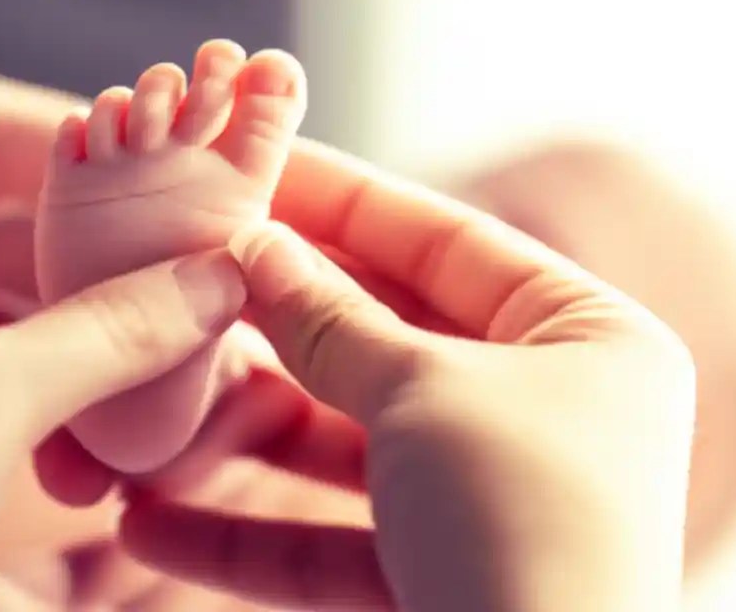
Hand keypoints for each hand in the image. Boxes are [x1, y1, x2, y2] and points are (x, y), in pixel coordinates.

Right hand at [120, 149, 695, 611]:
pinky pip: (328, 540)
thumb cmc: (521, 529)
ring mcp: (486, 500)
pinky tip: (147, 518)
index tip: (255, 165)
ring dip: (245, 428)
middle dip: (280, 311)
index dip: (344, 198)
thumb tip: (253, 246)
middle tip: (186, 258)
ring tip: (151, 389)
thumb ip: (329, 318)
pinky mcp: (434, 578)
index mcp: (588, 342)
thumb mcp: (422, 393)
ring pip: (344, 441)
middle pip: (386, 335)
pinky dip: (243, 533)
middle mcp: (545, 414)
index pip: (446, 240)